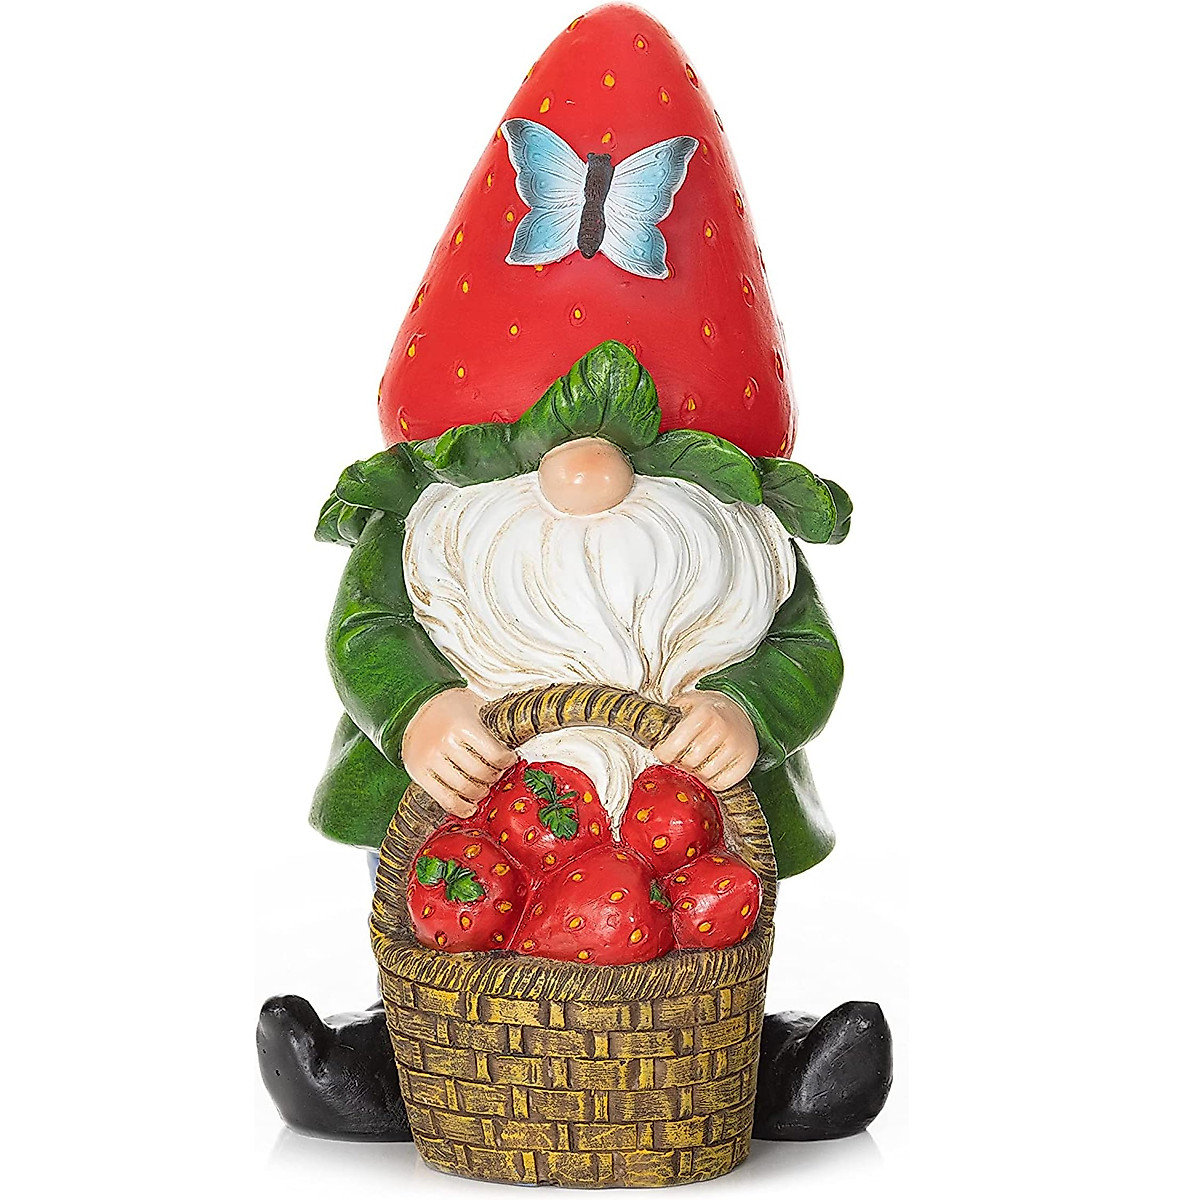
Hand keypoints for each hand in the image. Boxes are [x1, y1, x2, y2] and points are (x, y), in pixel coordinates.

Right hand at [401, 688, 517, 817]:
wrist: (416, 708)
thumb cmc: (450, 709)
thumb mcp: (475, 708)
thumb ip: (492, 727)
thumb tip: (517, 743)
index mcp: (462, 724)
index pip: (495, 754)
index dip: (507, 761)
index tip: (509, 760)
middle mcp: (444, 741)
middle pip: (481, 773)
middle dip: (494, 777)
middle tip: (496, 773)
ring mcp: (429, 758)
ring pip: (464, 789)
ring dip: (480, 792)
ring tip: (483, 785)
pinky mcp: (419, 773)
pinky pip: (445, 799)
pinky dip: (461, 808)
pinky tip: (470, 806)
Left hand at [655, 692, 757, 791]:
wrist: (742, 711)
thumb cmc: (711, 710)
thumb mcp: (688, 703)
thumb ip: (669, 714)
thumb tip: (648, 730)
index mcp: (704, 714)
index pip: (674, 746)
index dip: (664, 754)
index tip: (663, 753)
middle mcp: (722, 729)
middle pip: (689, 762)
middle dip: (680, 764)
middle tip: (679, 759)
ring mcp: (736, 746)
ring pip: (705, 775)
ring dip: (695, 774)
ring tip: (693, 764)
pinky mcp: (745, 761)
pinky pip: (721, 783)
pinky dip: (711, 782)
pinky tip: (708, 770)